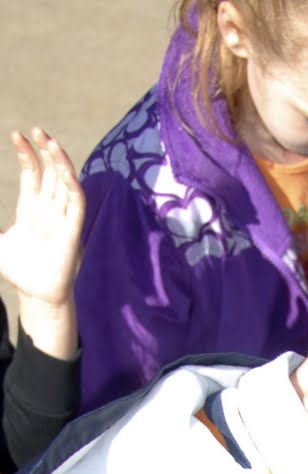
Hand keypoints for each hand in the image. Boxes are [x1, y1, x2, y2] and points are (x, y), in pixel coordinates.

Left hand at [0, 128, 83, 359]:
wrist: (34, 295)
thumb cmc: (16, 272)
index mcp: (30, 207)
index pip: (32, 172)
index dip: (26, 153)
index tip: (16, 134)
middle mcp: (47, 209)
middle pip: (51, 171)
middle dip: (45, 150)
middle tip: (36, 129)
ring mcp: (61, 218)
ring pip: (65, 182)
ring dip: (61, 161)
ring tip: (50, 141)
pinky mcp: (73, 231)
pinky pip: (77, 203)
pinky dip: (72, 185)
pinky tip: (64, 169)